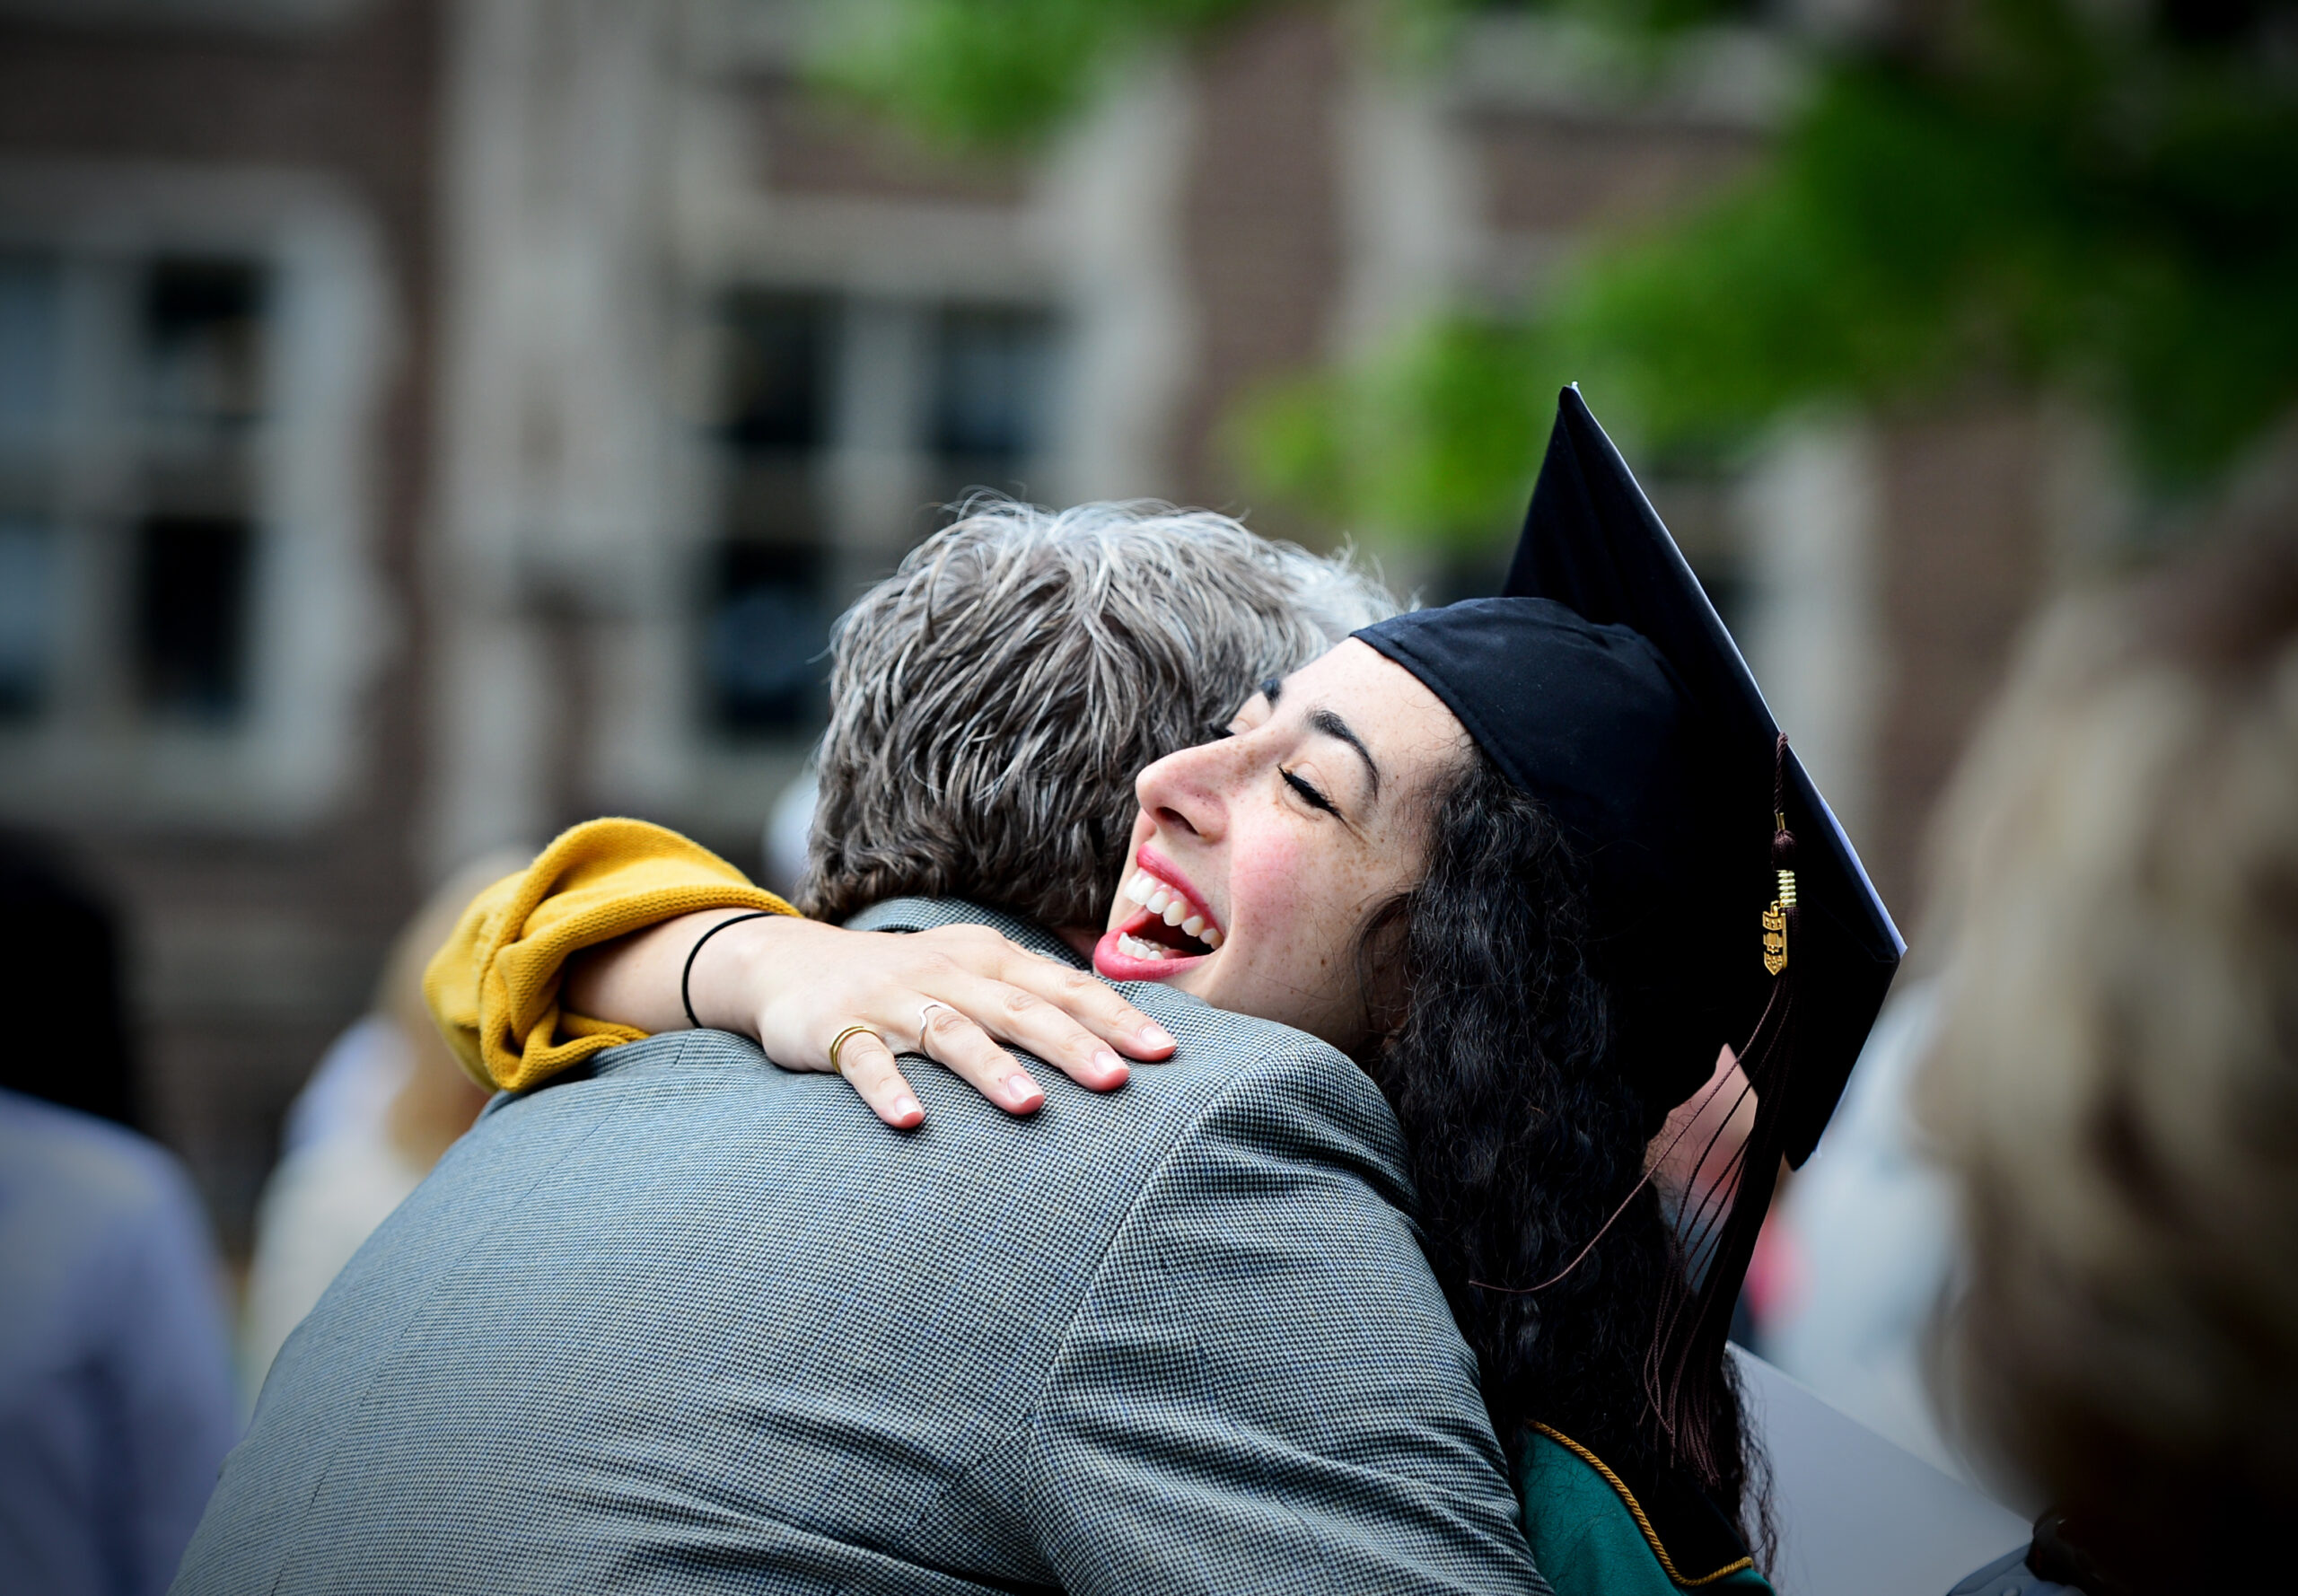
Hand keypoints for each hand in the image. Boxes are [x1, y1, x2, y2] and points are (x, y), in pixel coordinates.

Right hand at [596, 913, 1177, 1127]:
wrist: (793, 964)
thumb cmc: (910, 979)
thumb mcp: (975, 972)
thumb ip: (1037, 995)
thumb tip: (1123, 1029)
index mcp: (991, 958)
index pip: (1065, 987)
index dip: (1116, 1018)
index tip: (1166, 1054)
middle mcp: (948, 973)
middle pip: (1019, 1008)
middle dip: (1072, 1043)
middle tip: (1118, 1082)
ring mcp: (892, 1000)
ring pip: (950, 1032)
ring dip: (992, 1068)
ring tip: (1031, 1106)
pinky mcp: (838, 1029)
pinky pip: (864, 1061)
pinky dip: (887, 1090)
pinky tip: (912, 1124)